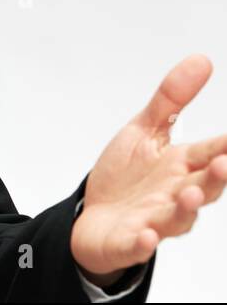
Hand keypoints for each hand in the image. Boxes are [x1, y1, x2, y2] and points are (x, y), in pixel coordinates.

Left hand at [71, 54, 226, 281]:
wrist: (92, 217)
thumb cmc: (125, 176)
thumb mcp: (145, 131)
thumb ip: (172, 99)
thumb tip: (202, 59)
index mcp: (182, 166)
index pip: (215, 152)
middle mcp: (176, 194)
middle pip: (205, 188)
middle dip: (217, 178)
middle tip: (224, 163)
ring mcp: (156, 219)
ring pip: (178, 218)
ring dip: (186, 209)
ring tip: (188, 196)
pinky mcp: (130, 240)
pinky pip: (138, 245)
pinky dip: (143, 243)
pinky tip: (146, 236)